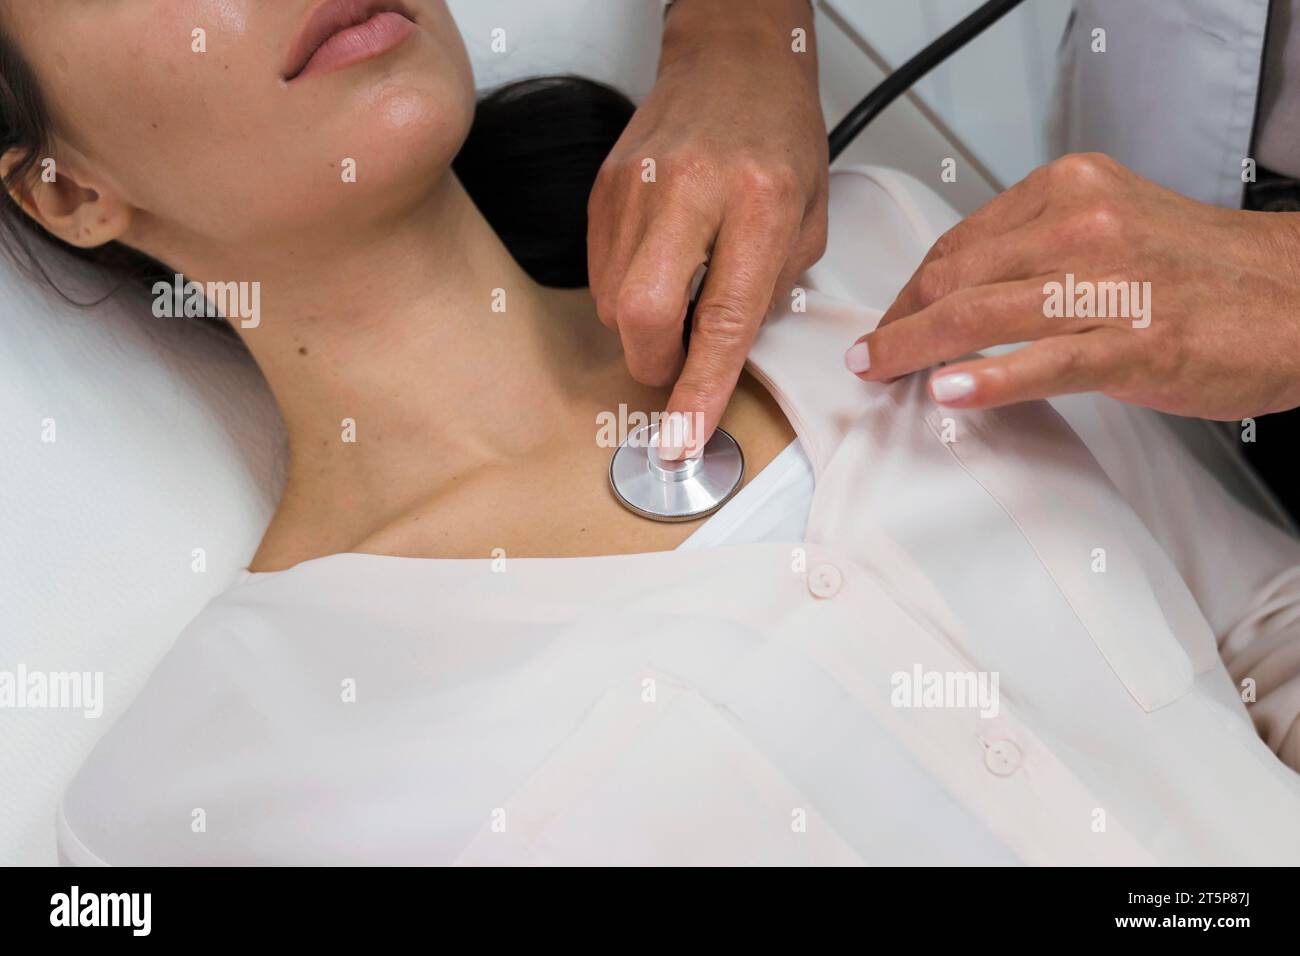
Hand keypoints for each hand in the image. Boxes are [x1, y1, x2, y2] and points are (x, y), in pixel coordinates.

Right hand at [588, 0, 827, 457]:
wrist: (732, 59)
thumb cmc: (779, 135)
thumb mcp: (809, 217)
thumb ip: (770, 292)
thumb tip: (722, 358)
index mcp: (758, 201)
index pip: (723, 319)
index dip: (701, 389)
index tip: (683, 437)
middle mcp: (689, 191)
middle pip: (642, 315)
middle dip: (655, 363)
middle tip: (678, 364)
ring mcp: (636, 187)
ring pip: (613, 302)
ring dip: (643, 327)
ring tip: (680, 295)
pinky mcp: (603, 188)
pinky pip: (600, 271)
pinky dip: (627, 291)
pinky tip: (661, 264)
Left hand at [844, 152, 1299, 420]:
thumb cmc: (1202, 269)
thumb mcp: (1111, 224)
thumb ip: (1037, 246)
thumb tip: (962, 288)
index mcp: (1070, 189)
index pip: (961, 241)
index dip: (912, 288)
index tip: (889, 319)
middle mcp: (1083, 226)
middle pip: (956, 276)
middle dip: (899, 321)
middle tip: (869, 355)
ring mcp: (1110, 284)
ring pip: (982, 315)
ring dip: (915, 348)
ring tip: (882, 374)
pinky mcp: (1138, 342)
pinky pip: (1046, 361)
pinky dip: (990, 378)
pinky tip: (950, 391)